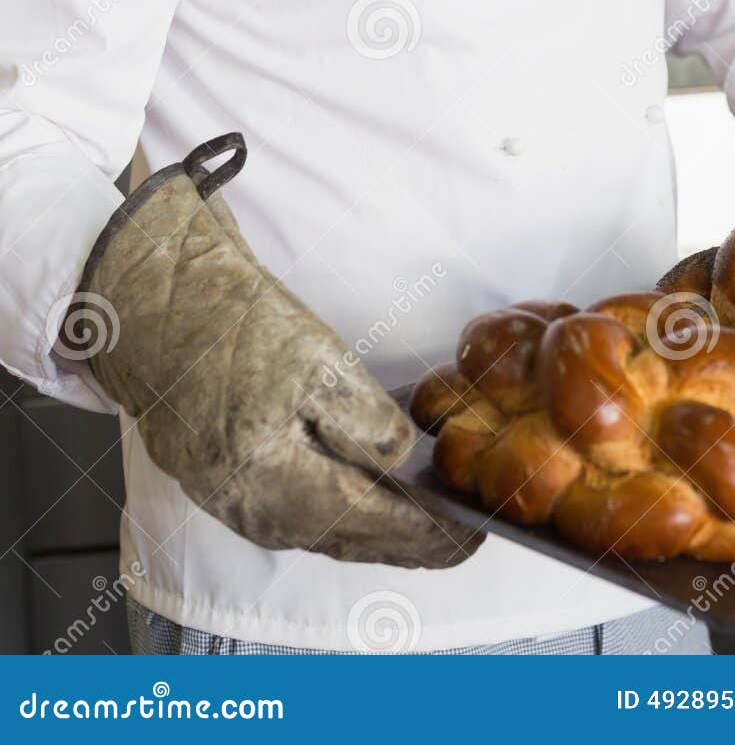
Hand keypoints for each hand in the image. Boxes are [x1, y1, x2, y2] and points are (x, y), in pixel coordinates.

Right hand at [69, 135, 481, 568]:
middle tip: (465, 535)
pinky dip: (344, 512)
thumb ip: (363, 418)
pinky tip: (371, 492)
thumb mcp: (312, 357)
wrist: (152, 300)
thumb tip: (400, 460)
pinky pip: (298, 513)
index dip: (430, 533)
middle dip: (412, 542)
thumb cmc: (226, 321)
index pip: (374, 526)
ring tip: (430, 520)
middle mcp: (253, 511)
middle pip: (351, 541)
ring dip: (380, 530)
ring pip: (325, 531)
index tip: (474, 533)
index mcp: (276, 485)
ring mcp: (234, 500)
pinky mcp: (226, 479)